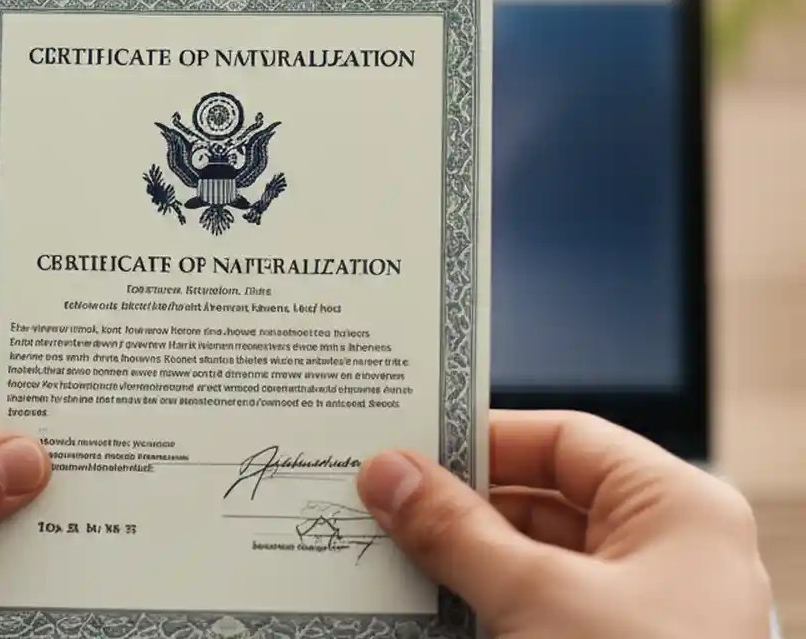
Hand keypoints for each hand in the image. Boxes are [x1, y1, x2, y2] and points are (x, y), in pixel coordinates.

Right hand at [356, 410, 772, 638]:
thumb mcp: (533, 599)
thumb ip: (454, 531)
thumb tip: (390, 475)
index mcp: (675, 509)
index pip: (563, 440)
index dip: (481, 440)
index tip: (405, 450)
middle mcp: (665, 554)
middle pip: (541, 501)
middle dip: (456, 508)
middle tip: (378, 505)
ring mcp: (639, 614)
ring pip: (531, 562)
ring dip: (459, 562)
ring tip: (382, 556)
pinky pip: (534, 613)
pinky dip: (479, 608)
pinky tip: (418, 613)